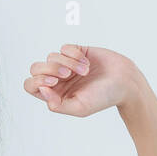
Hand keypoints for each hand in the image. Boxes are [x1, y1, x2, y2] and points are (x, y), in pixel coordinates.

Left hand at [23, 44, 141, 117]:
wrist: (125, 82)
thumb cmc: (103, 98)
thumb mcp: (80, 108)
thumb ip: (57, 105)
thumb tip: (41, 90)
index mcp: (54, 94)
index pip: (31, 85)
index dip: (36, 82)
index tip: (53, 83)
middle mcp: (57, 79)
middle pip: (36, 68)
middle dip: (49, 69)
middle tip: (66, 75)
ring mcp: (66, 64)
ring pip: (51, 56)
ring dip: (68, 63)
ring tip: (85, 71)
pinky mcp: (76, 51)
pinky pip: (64, 48)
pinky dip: (74, 54)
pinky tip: (86, 62)